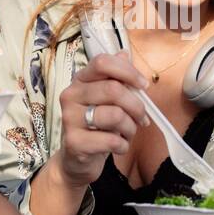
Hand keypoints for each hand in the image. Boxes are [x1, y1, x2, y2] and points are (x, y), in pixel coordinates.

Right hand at [54, 51, 151, 188]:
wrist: (76, 160)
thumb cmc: (96, 127)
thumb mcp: (107, 101)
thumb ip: (116, 79)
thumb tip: (124, 54)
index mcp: (80, 80)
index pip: (103, 62)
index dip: (128, 71)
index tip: (143, 85)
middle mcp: (70, 95)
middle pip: (113, 89)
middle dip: (136, 106)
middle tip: (142, 118)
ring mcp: (69, 118)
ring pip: (115, 115)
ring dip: (130, 128)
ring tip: (127, 133)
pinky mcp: (74, 142)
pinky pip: (112, 140)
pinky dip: (123, 145)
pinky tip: (118, 147)